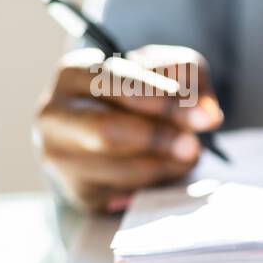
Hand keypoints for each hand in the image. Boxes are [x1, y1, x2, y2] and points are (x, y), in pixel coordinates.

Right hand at [36, 45, 223, 213]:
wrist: (114, 127)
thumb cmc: (140, 92)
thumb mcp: (166, 69)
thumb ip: (190, 75)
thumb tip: (207, 114)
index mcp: (73, 73)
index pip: (119, 86)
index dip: (165, 102)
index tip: (204, 119)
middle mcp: (54, 115)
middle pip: (107, 131)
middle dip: (158, 140)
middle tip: (193, 146)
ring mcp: (60, 157)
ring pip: (120, 168)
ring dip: (165, 166)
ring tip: (187, 155)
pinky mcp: (79, 192)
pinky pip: (126, 194)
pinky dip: (156, 184)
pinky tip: (167, 170)